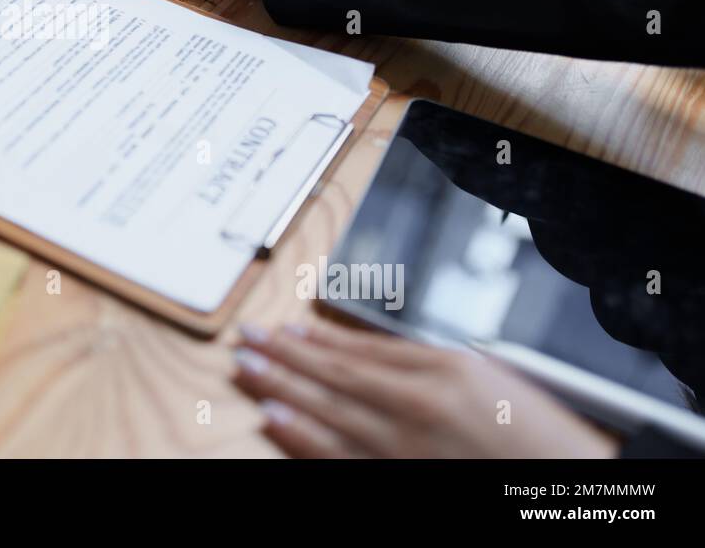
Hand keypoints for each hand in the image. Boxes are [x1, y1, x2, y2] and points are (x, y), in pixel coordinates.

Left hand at [232, 319, 617, 458]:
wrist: (564, 479)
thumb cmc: (530, 427)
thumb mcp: (477, 370)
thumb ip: (411, 355)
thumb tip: (354, 345)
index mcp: (437, 375)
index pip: (354, 352)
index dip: (307, 339)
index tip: (275, 328)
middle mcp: (415, 411)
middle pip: (331, 379)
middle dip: (281, 358)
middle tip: (242, 341)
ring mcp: (403, 449)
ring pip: (327, 415)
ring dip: (281, 390)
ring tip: (245, 372)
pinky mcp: (398, 477)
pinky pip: (340, 456)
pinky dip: (303, 437)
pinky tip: (275, 419)